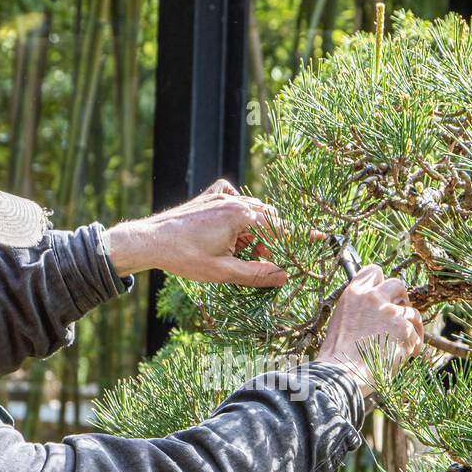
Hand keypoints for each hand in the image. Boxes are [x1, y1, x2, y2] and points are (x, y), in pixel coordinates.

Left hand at [102, 179, 289, 286]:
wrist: (151, 240)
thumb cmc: (185, 257)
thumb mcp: (223, 272)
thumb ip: (256, 273)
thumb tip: (283, 275)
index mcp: (242, 216)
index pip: (280, 227)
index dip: (300, 236)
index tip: (321, 236)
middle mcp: (234, 201)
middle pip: (267, 220)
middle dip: (267, 241)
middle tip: (257, 261)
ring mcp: (221, 197)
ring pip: (251, 212)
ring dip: (251, 233)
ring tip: (234, 253)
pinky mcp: (209, 198)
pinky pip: (233, 200)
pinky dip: (236, 215)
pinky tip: (225, 231)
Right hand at [314, 265, 423, 397]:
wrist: (342, 374)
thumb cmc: (338, 354)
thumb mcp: (341, 321)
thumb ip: (359, 308)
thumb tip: (375, 309)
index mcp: (354, 293)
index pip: (374, 271)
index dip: (382, 282)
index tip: (384, 294)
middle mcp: (373, 298)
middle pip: (397, 284)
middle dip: (401, 298)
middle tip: (399, 314)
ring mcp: (390, 312)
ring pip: (412, 311)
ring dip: (412, 325)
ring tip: (408, 341)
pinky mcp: (404, 329)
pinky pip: (416, 334)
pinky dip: (414, 344)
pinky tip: (408, 355)